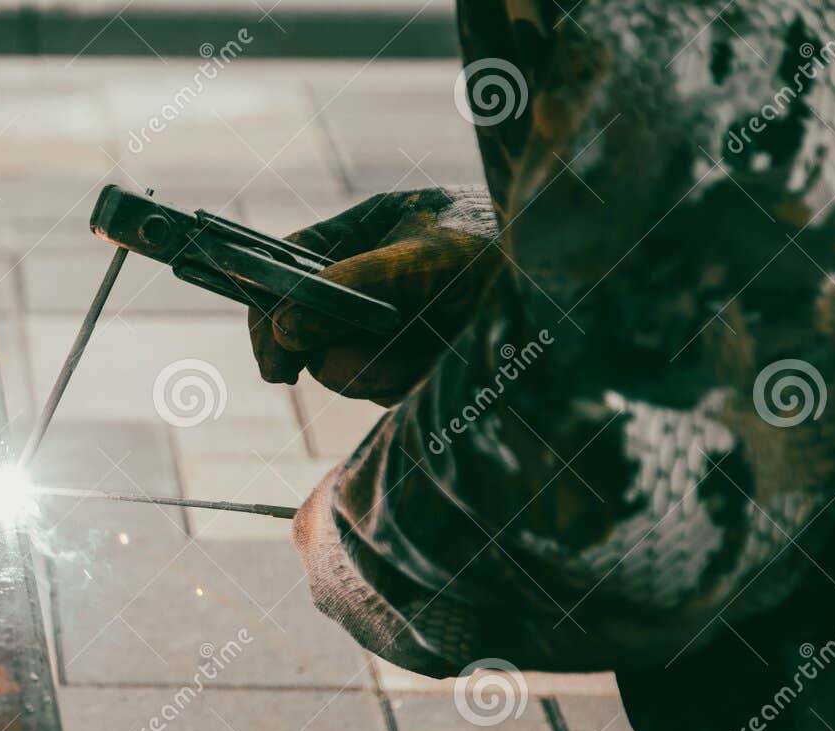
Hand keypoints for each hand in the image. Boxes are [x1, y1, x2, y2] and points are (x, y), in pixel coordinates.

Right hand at [248, 187, 501, 404]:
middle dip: (337, 348)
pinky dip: (410, 381)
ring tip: (437, 341)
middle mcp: (361, 282)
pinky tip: (445, 359)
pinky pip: (382, 391)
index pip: (285, 270)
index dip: (267, 310)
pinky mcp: (409, 366)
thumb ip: (352, 284)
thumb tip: (286, 327)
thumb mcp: (425, 254)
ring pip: (342, 370)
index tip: (277, 355)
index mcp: (357, 236)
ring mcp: (383, 328)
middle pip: (304, 332)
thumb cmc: (502, 244)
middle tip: (376, 346)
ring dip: (383, 367)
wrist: (567, 283)